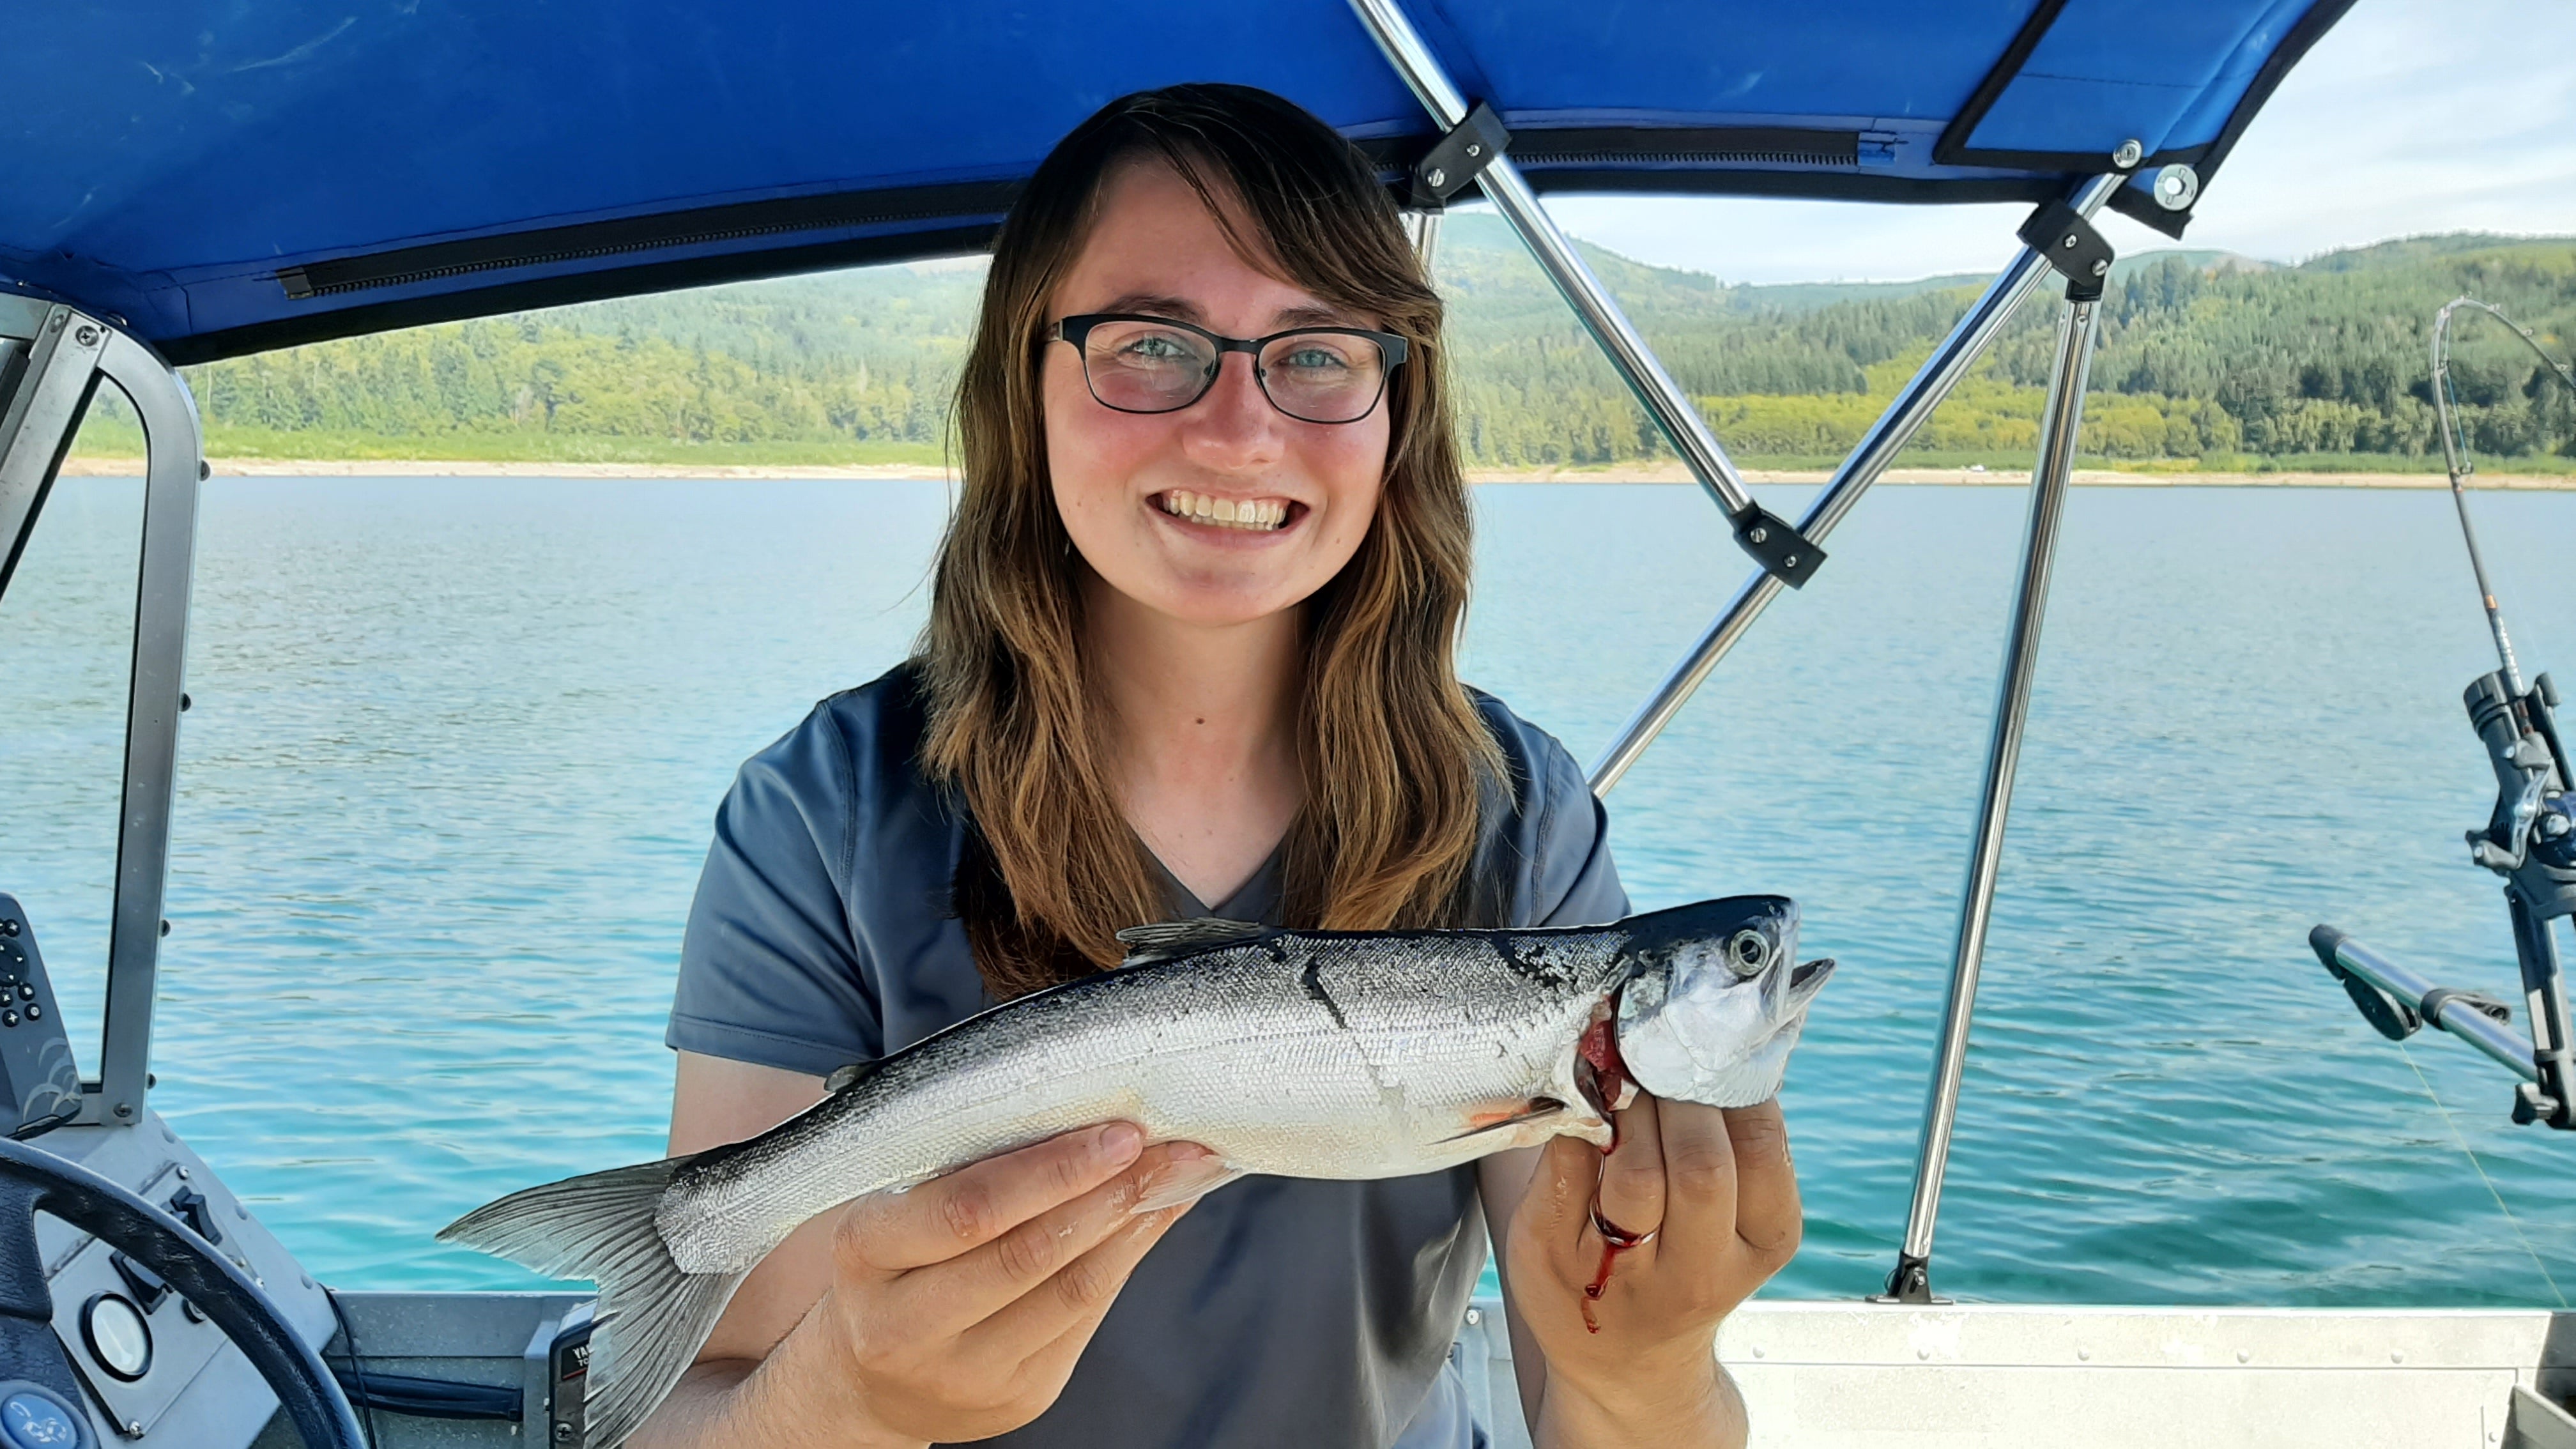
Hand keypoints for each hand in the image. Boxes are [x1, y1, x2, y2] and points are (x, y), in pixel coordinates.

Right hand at [817, 1122, 1225, 1444]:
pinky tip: (1154, 1218)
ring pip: (1070, 1291)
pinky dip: (1127, 1259)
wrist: (868, 1378)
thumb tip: (1087, 1114)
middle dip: (1110, 1192)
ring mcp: (962, 1373)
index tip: (1118, 1132)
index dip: (1052, 1171)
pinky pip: (1087, 1319)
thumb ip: (968, 1166)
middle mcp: (903, 1326)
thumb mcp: (895, 1207)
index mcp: (863, 1254)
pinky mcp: (1017, 1398)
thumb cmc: (892, 1263)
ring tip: (1179, 1172)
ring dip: (1134, 1224)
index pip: (968, 1209)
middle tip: (1167, 1145)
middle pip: (1027, 1254)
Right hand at [1500, 1093, 1798, 1442]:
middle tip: (1635, 1057)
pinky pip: (1773, 1142)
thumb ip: (1559, 1174)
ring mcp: (1759, 1246)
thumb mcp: (1536, 1246)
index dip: (1621, 1114)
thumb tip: (1588, 1090)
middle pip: (1704, 1162)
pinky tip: (1706, 1082)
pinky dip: (1742, 1100)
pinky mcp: (1783, 1222)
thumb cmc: (1575, 1292)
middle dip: (1666, 1096)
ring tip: (1671, 1063)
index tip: (1599, 1070)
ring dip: (1713, 1090)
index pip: (1639, 1179)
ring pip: (1755, 1144)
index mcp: (1643, 1281)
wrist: (1638, 1355)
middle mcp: (1712, 1270)